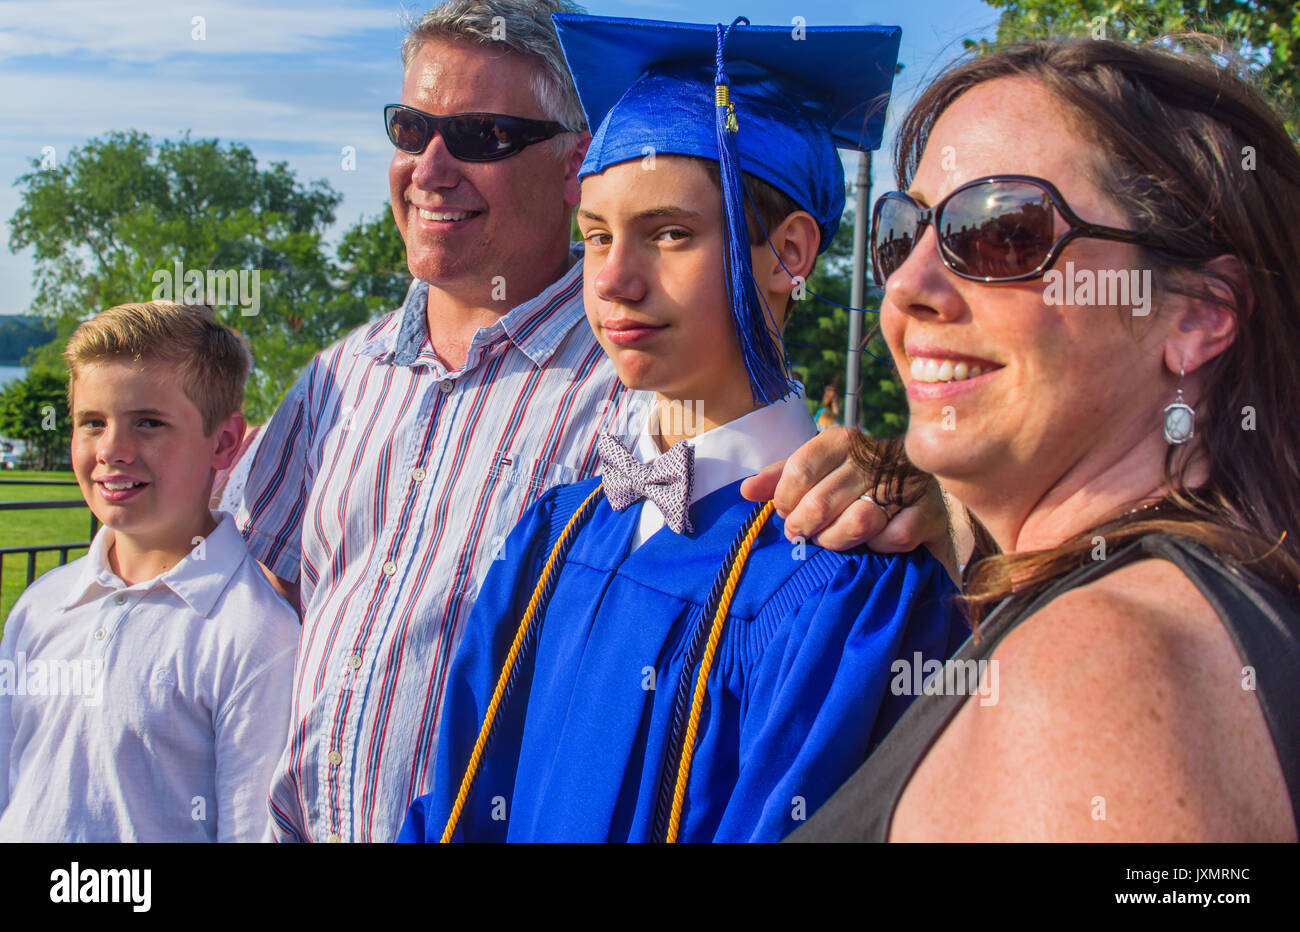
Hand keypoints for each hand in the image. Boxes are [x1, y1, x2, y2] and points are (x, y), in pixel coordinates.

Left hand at [740, 427, 958, 579]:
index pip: (800, 469)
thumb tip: (746, 491)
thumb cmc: (856, 484)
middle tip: (802, 534)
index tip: (784, 512)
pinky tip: (873, 543)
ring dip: (836, 539)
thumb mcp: (817, 473)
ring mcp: (907, 482)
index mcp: (843, 439)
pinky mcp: (931, 510)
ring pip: (858, 521)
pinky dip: (879, 546)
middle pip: (823, 500)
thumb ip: (781, 478)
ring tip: (830, 541)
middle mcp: (876, 455)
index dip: (784, 499)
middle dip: (805, 526)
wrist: (919, 493)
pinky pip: (896, 536)